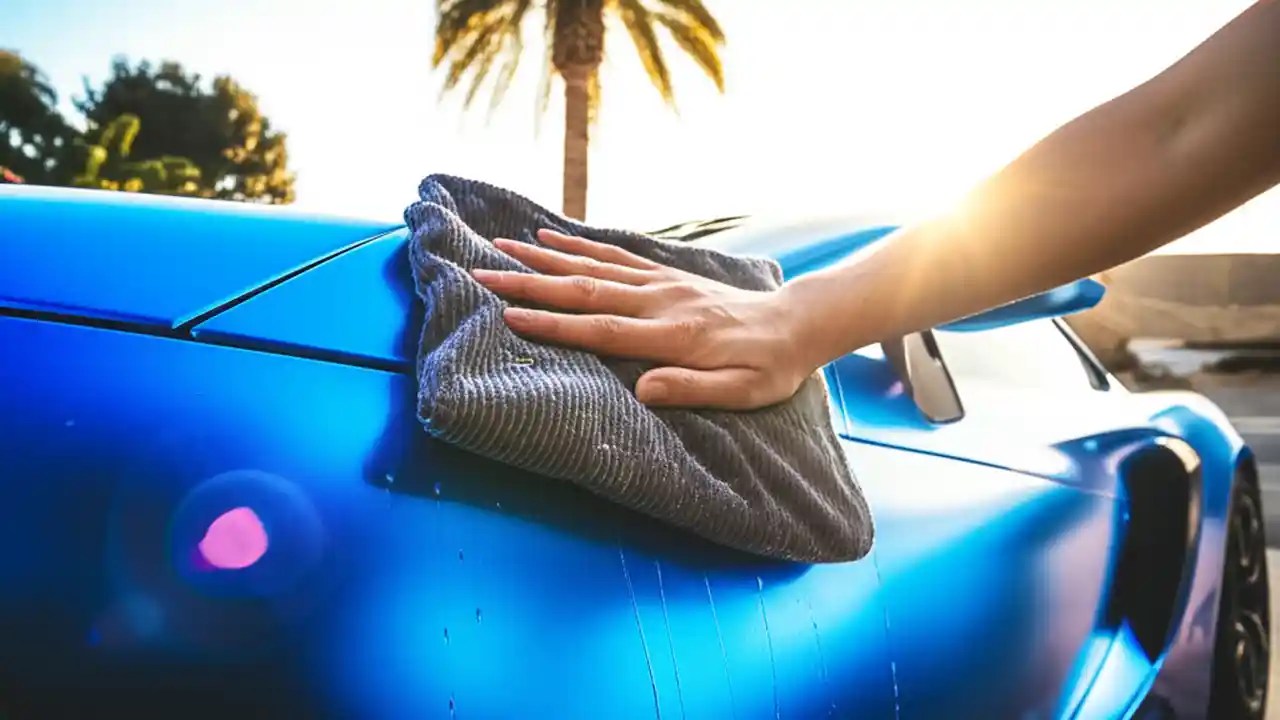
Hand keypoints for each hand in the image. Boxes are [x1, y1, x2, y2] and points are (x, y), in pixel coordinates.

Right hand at [471, 229, 816, 409]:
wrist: (796, 325)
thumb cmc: (768, 368)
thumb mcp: (742, 392)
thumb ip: (693, 390)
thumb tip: (643, 391)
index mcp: (673, 336)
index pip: (601, 329)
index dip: (554, 325)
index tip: (510, 317)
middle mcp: (659, 302)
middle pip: (583, 291)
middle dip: (529, 285)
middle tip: (481, 275)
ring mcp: (660, 284)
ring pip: (592, 267)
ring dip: (543, 259)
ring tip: (499, 249)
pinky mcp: (664, 276)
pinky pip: (614, 256)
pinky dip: (579, 245)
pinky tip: (549, 237)